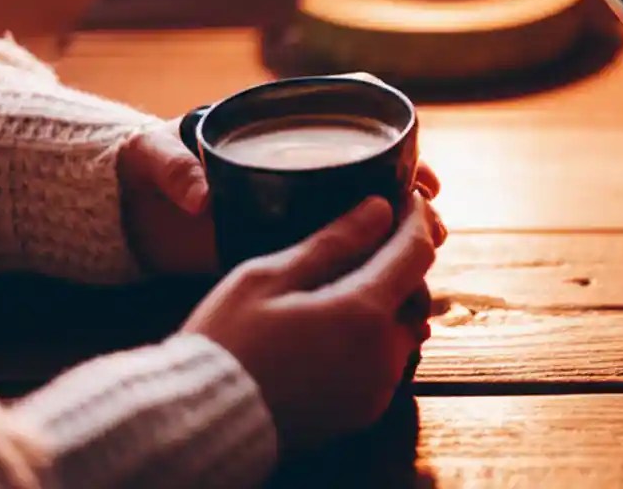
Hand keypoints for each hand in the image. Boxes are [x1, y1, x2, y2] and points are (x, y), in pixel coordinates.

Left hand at [117, 120, 442, 274]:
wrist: (121, 215)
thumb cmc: (142, 170)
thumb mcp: (152, 157)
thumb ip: (172, 168)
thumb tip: (200, 197)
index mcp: (285, 143)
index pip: (358, 142)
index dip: (403, 157)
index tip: (424, 180)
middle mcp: (304, 179)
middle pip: (378, 191)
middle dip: (416, 209)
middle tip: (435, 228)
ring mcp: (298, 220)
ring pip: (366, 234)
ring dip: (403, 250)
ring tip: (426, 267)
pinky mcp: (285, 259)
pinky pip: (337, 269)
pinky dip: (370, 284)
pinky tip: (399, 305)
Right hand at [182, 195, 442, 450]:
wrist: (205, 423)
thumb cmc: (227, 344)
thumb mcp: (268, 277)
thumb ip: (332, 242)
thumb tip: (380, 209)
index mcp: (363, 312)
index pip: (416, 252)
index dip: (417, 219)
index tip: (409, 199)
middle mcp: (383, 353)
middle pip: (417, 293)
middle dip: (403, 263)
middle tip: (375, 239)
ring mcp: (377, 387)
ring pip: (405, 329)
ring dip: (391, 303)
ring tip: (351, 282)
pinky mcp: (365, 410)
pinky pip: (388, 362)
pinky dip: (377, 338)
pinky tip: (340, 327)